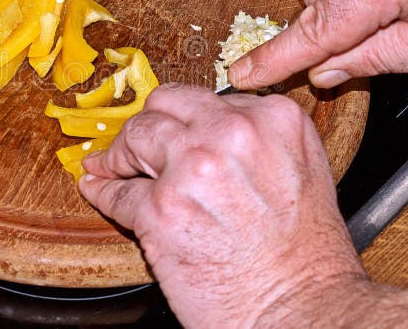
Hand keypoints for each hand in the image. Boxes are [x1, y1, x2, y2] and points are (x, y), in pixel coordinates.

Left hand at [79, 85, 364, 327]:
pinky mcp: (160, 210)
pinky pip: (117, 192)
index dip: (188, 119)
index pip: (209, 100)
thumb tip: (212, 132)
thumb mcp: (303, 172)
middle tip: (138, 143)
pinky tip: (98, 185)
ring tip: (109, 163)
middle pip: (166, 106)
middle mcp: (232, 133)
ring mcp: (192, 169)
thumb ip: (260, 142)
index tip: (175, 131)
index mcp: (274, 119)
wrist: (302, 310)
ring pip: (135, 136)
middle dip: (150, 124)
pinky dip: (103, 190)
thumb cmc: (309, 257)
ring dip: (119, 152)